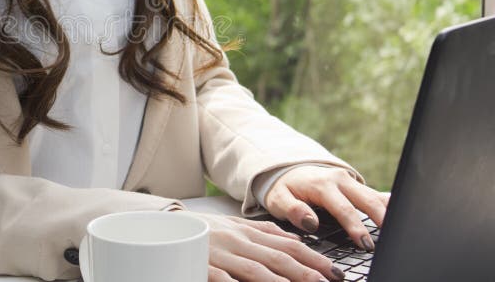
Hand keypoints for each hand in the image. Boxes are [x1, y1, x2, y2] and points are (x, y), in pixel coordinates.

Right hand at [182, 210, 346, 280]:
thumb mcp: (236, 225)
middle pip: (277, 258)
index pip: (288, 245)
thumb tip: (298, 240)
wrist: (167, 226)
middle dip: (306, 272)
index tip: (334, 271)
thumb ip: (266, 233)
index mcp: (247, 232)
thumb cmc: (205, 230)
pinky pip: (223, 279)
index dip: (313, 258)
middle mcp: (237, 241)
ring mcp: (220, 255)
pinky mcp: (202, 266)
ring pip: (256, 269)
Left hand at [263, 165, 390, 252]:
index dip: (355, 227)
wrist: (287, 171)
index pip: (343, 208)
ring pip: (374, 195)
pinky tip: (402, 208)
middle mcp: (339, 180)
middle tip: (389, 239)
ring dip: (387, 211)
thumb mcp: (278, 199)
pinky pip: (375, 192)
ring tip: (399, 228)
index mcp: (321, 185)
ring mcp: (349, 180)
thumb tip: (309, 222)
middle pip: (366, 200)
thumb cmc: (284, 189)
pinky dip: (388, 201)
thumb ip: (292, 209)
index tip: (365, 243)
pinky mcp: (355, 184)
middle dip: (380, 219)